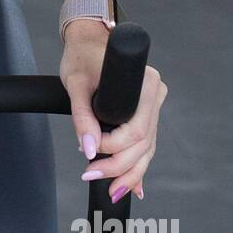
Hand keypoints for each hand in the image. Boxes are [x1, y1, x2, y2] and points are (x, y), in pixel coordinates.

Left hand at [59, 19, 167, 202]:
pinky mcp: (146, 113)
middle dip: (119, 167)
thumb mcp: (76, 85)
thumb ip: (82, 117)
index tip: (89, 158)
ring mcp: (154, 105)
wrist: (87, 41)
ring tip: (112, 191)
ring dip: (129, 173)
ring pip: (147, 148)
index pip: (135, 131)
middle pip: (143, 143)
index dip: (114, 150)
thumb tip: (89, 150)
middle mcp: (156, 94)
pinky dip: (137, 165)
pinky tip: (133, 186)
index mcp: (147, 84)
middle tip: (90, 176)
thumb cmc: (81, 57)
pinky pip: (145, 144)